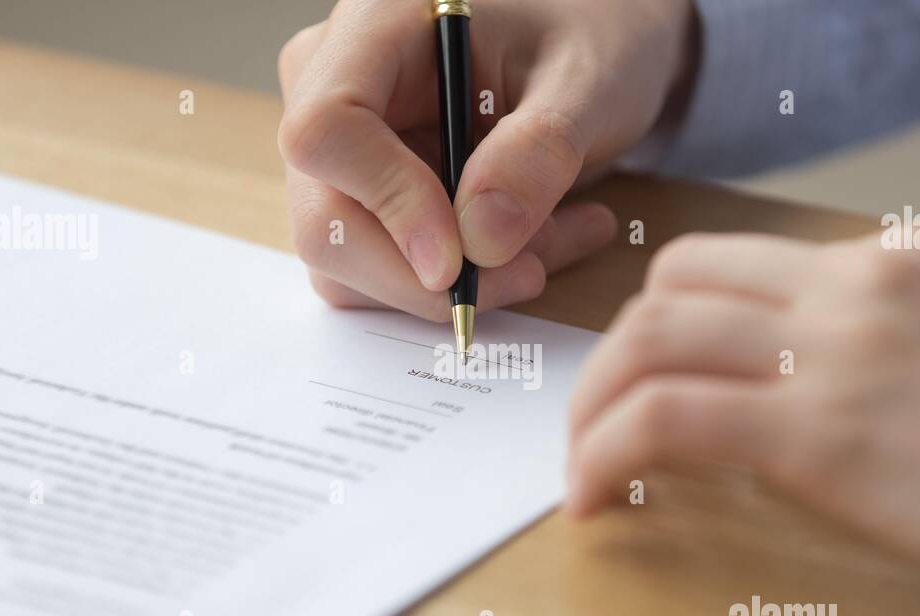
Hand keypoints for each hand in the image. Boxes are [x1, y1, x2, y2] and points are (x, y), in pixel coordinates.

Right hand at [277, 0, 697, 319]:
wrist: (594, 38)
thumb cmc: (588, 30)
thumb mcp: (588, 79)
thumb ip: (539, 151)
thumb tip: (479, 243)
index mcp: (375, 28)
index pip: (327, 131)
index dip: (387, 203)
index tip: (457, 259)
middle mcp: (334, 87)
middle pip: (325, 219)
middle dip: (423, 276)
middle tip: (529, 272)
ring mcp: (345, 150)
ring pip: (352, 263)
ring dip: (456, 284)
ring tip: (555, 240)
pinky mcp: (368, 197)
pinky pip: (388, 270)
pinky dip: (462, 282)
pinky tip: (537, 245)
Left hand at [566, 234, 919, 615]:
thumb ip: (876, 337)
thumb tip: (780, 374)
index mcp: (891, 259)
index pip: (722, 265)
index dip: (656, 324)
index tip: (637, 379)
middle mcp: (852, 284)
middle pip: (668, 290)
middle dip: (610, 359)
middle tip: (596, 423)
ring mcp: (833, 352)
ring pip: (649, 341)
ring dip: (591, 406)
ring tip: (583, 466)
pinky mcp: (820, 433)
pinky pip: (664, 418)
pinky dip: (604, 454)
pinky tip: (596, 498)